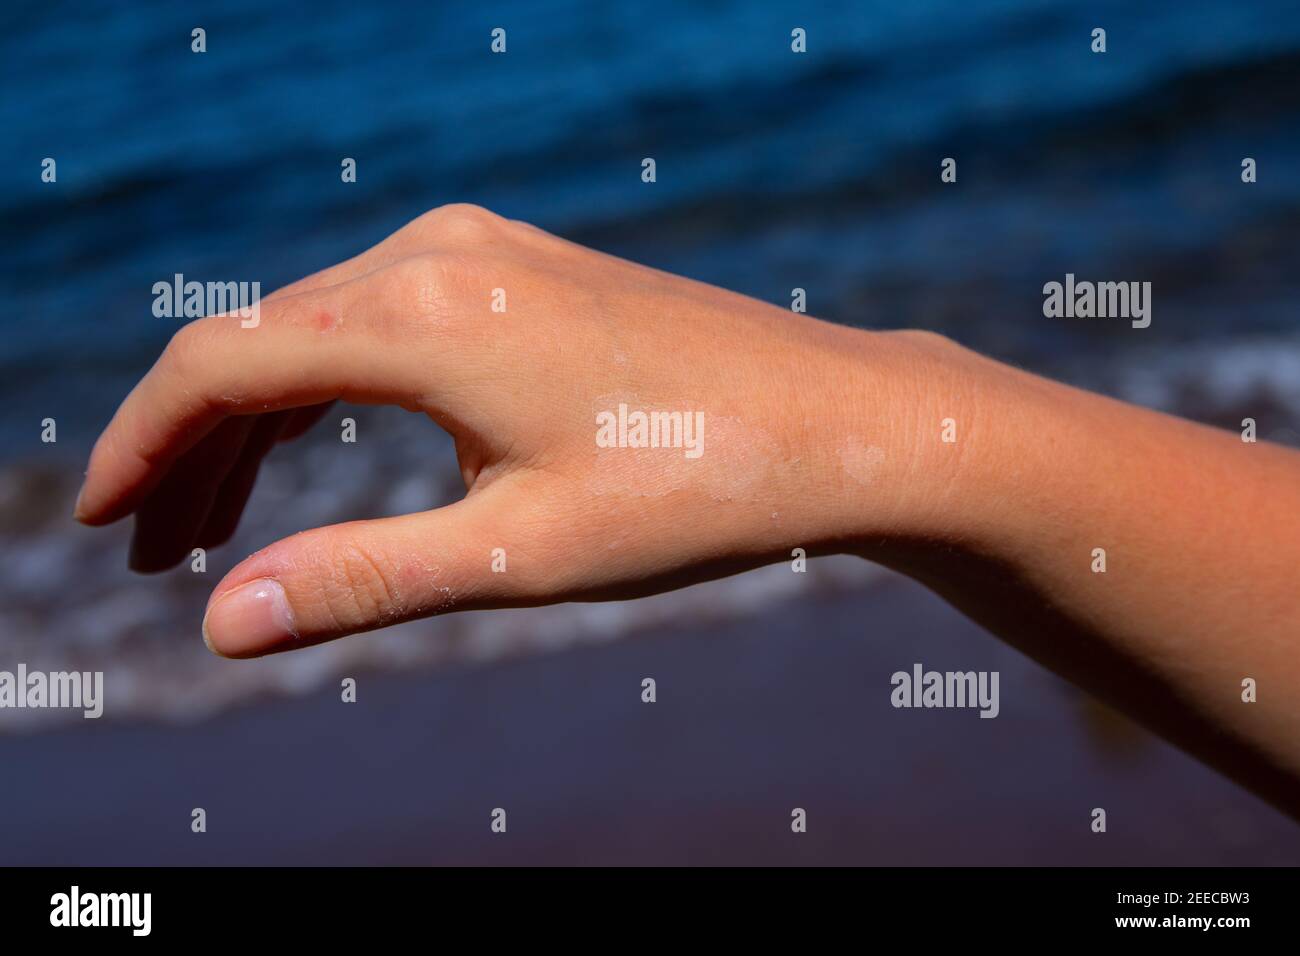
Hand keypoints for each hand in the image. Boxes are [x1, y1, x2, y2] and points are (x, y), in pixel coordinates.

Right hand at [75, 205, 941, 656]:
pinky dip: (332, 386)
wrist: (833, 421)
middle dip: (192, 449)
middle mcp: (441, 250)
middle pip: (259, 342)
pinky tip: (313, 444)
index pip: (219, 366)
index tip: (102, 524)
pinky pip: (386, 317)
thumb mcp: (522, 552)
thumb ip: (365, 579)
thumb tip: (223, 625)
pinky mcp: (523, 267)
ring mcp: (486, 247)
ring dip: (259, 422)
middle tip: (150, 552)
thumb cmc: (692, 487)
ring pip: (320, 328)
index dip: (141, 447)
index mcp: (424, 311)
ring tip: (216, 523)